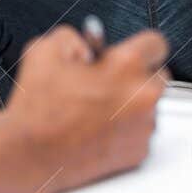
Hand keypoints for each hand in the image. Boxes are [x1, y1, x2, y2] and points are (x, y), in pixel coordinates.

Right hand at [3, 25, 168, 192]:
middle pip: (159, 75)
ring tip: (99, 108)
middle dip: (138, 75)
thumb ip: (72, 36)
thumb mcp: (45, 50)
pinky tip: (100, 128)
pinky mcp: (138, 152)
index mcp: (126, 65)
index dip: (139, 46)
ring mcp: (143, 126)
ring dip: (133, 103)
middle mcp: (142, 95)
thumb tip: (85, 42)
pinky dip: (127, 129)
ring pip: (150, 105)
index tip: (132, 52)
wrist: (33, 156)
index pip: (156, 43)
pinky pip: (142, 132)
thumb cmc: (39, 109)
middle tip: (110, 80)